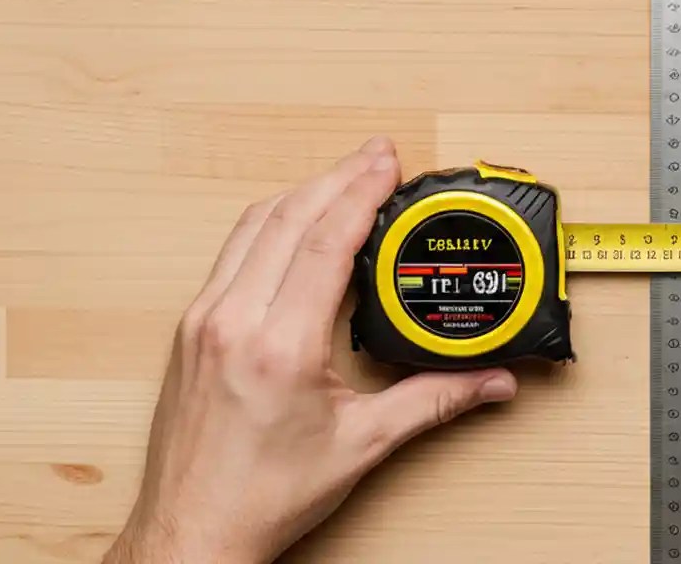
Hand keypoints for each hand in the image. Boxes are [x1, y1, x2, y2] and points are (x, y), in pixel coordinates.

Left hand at [104, 137, 517, 563]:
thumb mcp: (362, 445)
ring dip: (301, 192)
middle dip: (338, 176)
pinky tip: (295, 222)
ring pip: (253, 227)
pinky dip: (270, 222)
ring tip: (343, 176)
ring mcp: (202, 320)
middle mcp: (231, 320)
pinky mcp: (189, 328)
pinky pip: (232, 251)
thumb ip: (435, 401)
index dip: (362, 194)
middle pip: (288, 217)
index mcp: (278, 345)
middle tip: (378, 155)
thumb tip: (491, 380)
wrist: (193, 530)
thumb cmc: (262, 497)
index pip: (325, 242)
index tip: (389, 165)